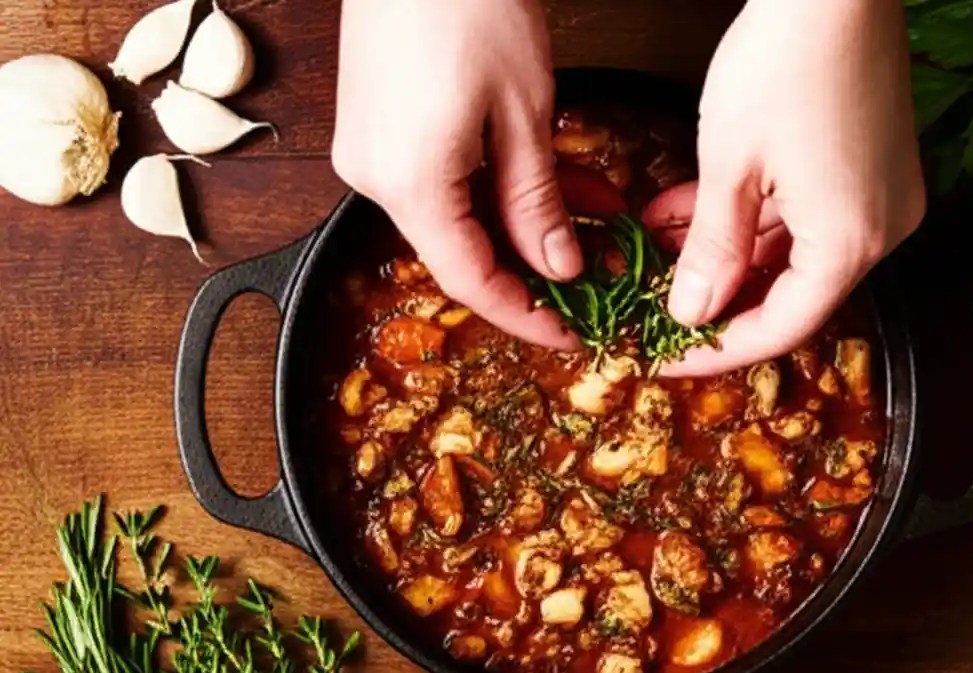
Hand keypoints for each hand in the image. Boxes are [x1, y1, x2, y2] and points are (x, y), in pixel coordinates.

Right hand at [331, 0, 580, 348]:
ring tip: (590, 211)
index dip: (524, 315)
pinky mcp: (378, 125)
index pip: (470, 281)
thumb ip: (536, 201)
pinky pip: (441, 178)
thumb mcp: (523, 113)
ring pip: (457, 213)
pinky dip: (493, 184)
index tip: (569, 333)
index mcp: (407, 184)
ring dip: (521, 218)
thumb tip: (557, 265)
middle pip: (461, 249)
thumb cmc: (468, 5)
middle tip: (596, 270)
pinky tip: (547, 177)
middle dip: (533, 263)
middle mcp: (375, 177)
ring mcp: (371, 149)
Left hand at [648, 0, 925, 374]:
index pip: (780, 328)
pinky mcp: (873, 167)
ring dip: (726, 252)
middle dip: (716, 297)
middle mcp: (880, 229)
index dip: (717, 349)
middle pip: (790, 293)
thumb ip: (712, 250)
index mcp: (851, 243)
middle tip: (655, 302)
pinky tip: (693, 209)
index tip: (666, 356)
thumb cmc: (787, 61)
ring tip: (659, 246)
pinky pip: (808, 215)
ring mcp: (882, 197)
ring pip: (792, 252)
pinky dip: (753, 218)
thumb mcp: (730, 167)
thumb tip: (693, 312)